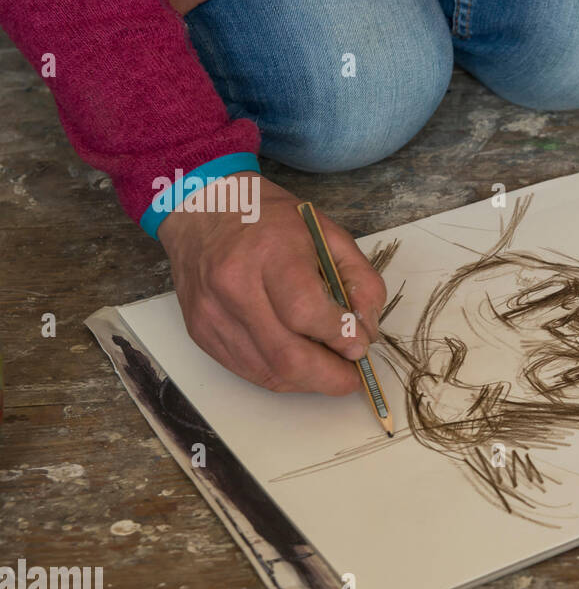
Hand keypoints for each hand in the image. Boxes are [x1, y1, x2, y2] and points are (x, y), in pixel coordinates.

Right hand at [158, 174, 387, 395]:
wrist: (200, 208)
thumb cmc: (268, 218)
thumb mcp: (327, 233)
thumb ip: (359, 279)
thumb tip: (368, 329)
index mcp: (270, 252)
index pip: (306, 312)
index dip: (340, 337)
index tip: (360, 343)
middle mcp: (234, 285)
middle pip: (287, 355)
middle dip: (330, 376)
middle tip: (352, 375)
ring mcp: (212, 313)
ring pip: (270, 373)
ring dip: (309, 380)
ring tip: (328, 367)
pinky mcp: (200, 332)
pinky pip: (249, 371)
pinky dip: (282, 376)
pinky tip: (298, 361)